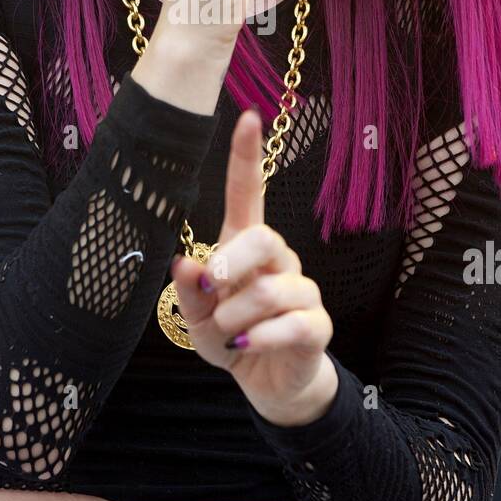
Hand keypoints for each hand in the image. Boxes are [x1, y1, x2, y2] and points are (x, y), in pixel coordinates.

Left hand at [170, 106, 337, 425]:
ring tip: (228, 336)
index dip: (248, 156)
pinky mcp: (317, 324)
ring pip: (268, 291)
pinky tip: (245, 348)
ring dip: (234, 319)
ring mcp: (302, 290)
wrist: (267, 382)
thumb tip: (184, 263)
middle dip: (229, 266)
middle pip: (264, 237)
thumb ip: (189, 291)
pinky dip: (258, 340)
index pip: (250, 192)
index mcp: (246, 246)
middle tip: (211, 292)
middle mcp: (280, 259)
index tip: (248, 117)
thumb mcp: (196, 318)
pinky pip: (289, 324)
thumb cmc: (230, 336)